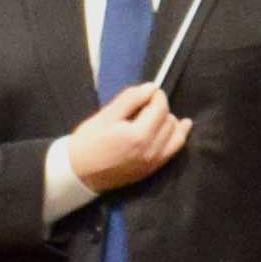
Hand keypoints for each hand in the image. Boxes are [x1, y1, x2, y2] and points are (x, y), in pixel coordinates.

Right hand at [68, 80, 191, 191]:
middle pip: (169, 120)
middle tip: (145, 105)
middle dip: (161, 108)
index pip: (160, 108)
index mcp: (138, 135)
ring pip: (176, 135)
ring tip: (156, 116)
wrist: (78, 173)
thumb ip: (130, 100)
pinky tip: (182, 126)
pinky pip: (174, 150)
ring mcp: (154, 162)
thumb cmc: (88, 142)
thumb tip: (151, 87)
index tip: (146, 92)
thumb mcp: (105, 116)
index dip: (156, 95)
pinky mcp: (152, 169)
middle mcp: (151, 150)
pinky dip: (178, 136)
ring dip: (169, 121)